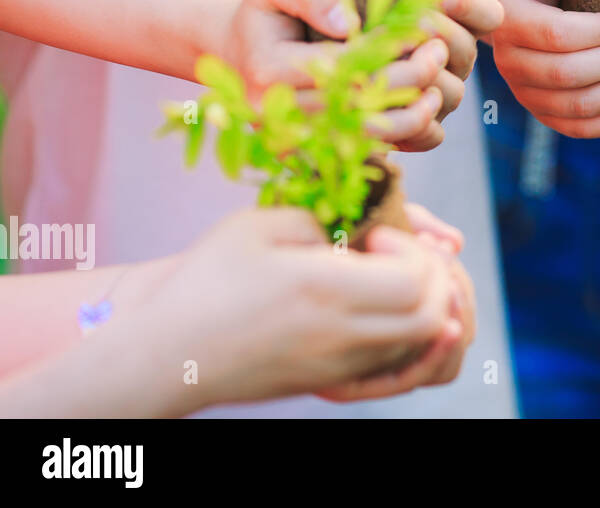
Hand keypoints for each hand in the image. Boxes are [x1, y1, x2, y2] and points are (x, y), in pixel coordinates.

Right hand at [130, 207, 456, 414]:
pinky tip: (382, 311)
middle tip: (404, 257)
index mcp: (321, 289)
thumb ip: (319, 218)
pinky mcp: (327, 381)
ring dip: (424, 309)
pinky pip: (391, 366)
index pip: (415, 281)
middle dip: (435, 279)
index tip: (381, 236)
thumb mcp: (258, 225)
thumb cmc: (206, 280)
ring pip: (417, 346)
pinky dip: (405, 337)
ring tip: (395, 280)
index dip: (416, 251)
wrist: (164, 352)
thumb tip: (362, 229)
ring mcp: (335, 364)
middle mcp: (337, 334)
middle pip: (429, 317)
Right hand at [217, 0, 451, 152]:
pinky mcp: (319, 153)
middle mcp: (282, 115)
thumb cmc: (264, 14)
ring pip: (371, 138)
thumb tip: (348, 24)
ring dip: (415, 113)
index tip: (424, 28)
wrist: (243, 54)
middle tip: (440, 50)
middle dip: (411, 77)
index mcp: (269, 72)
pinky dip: (407, 135)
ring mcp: (300, 140)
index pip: (343, 64)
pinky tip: (425, 107)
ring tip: (438, 83)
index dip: (390, 47)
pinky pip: (372, 152)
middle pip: (362, 104)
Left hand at [376, 0, 504, 150]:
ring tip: (389, 62)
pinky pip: (432, 135)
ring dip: (422, 77)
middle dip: (439, 35)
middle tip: (412, 23)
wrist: (321, 43)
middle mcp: (457, 59)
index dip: (469, 6)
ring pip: (452, 93)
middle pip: (467, 51)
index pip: (488, 14)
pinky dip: (413, 125)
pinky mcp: (419, 127)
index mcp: (461, 19)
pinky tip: (383, 107)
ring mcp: (441, 95)